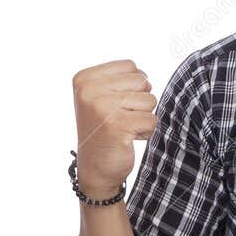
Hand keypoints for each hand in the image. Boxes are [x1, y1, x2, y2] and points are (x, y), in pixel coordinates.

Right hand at [71, 59, 157, 196]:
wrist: (95, 169)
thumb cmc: (103, 130)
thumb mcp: (101, 97)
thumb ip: (119, 80)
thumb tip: (145, 76)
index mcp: (84, 79)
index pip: (130, 66)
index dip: (133, 87)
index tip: (116, 105)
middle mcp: (89, 90)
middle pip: (142, 81)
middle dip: (140, 102)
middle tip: (121, 119)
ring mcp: (102, 107)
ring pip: (149, 100)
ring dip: (143, 117)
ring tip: (124, 128)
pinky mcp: (118, 124)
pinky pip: (152, 120)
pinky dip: (146, 132)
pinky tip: (127, 139)